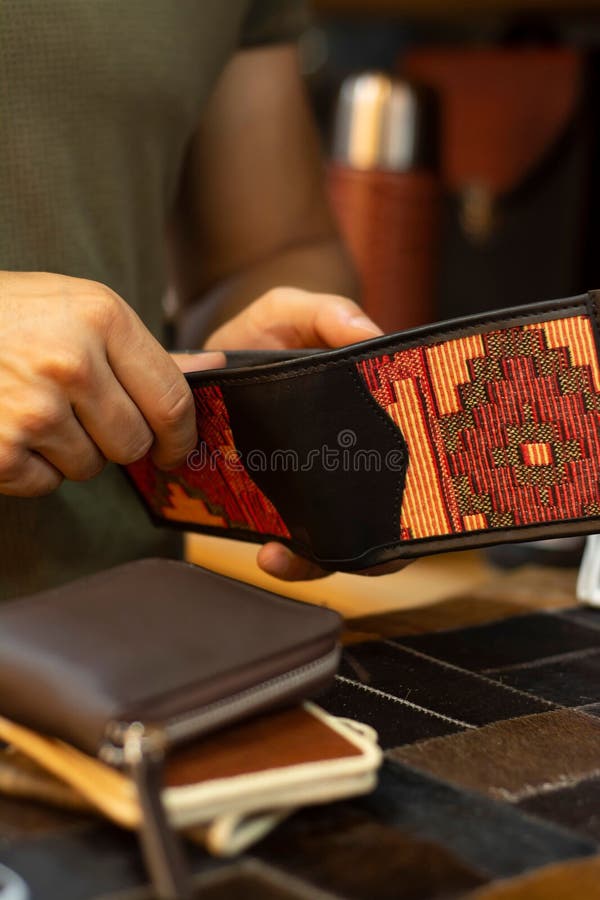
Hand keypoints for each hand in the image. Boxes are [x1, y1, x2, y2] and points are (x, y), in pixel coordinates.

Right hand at [0, 271, 221, 496]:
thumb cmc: (5, 315)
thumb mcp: (76, 309)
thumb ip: (144, 349)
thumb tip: (212, 370)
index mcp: (101, 317)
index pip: (171, 399)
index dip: (181, 435)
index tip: (177, 448)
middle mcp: (72, 362)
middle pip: (134, 442)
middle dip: (119, 441)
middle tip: (85, 416)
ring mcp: (33, 409)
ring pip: (90, 467)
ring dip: (71, 452)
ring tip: (35, 410)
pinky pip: (45, 483)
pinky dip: (32, 467)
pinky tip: (9, 428)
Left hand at [205, 287, 408, 580]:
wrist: (211, 363)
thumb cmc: (265, 336)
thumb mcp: (291, 312)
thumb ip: (326, 313)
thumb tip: (369, 336)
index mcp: (373, 416)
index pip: (417, 459)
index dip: (426, 485)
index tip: (409, 487)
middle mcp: (357, 461)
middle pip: (391, 520)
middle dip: (378, 545)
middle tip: (341, 544)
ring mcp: (321, 488)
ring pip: (348, 545)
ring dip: (323, 559)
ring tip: (285, 554)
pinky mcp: (283, 508)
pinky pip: (300, 547)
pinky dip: (292, 560)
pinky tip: (269, 552)